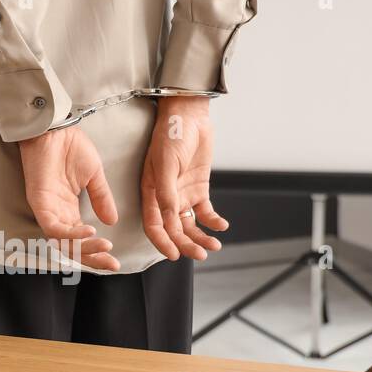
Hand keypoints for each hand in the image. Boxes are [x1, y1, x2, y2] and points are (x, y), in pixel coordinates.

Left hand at [18, 125, 119, 270]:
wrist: (57, 129)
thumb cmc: (71, 147)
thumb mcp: (94, 176)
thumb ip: (102, 199)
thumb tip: (112, 221)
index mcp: (70, 210)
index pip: (82, 240)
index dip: (98, 252)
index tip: (115, 262)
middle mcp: (58, 214)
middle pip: (72, 247)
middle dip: (93, 257)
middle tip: (111, 263)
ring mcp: (48, 210)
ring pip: (63, 241)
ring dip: (84, 247)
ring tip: (103, 245)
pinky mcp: (39, 202)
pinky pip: (53, 226)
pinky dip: (70, 233)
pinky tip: (89, 230)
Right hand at [140, 96, 228, 260]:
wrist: (190, 116)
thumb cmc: (171, 135)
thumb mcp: (165, 163)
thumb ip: (166, 192)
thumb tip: (169, 219)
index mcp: (151, 193)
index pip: (154, 226)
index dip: (163, 242)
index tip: (175, 255)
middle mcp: (165, 197)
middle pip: (174, 229)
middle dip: (187, 244)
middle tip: (201, 254)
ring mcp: (182, 194)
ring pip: (190, 224)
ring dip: (201, 236)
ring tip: (214, 245)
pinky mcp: (198, 188)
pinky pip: (205, 211)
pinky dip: (213, 221)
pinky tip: (221, 226)